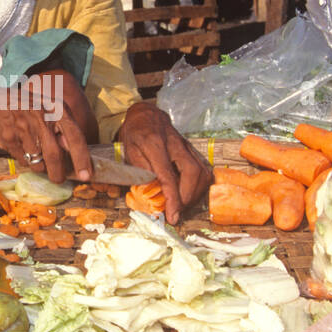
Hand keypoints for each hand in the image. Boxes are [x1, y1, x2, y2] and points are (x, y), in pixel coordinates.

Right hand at [0, 70, 94, 183]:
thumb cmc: (31, 106)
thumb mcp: (51, 109)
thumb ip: (64, 128)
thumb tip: (71, 151)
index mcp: (57, 109)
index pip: (74, 136)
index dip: (82, 158)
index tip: (86, 176)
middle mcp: (41, 118)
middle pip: (54, 155)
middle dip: (58, 174)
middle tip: (59, 179)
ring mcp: (23, 128)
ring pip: (36, 162)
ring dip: (39, 166)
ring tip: (36, 155)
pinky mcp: (9, 139)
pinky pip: (21, 160)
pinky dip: (25, 160)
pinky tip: (22, 147)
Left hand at [117, 102, 211, 224]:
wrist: (147, 114)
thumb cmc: (135, 134)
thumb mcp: (128, 150)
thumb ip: (139, 170)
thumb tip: (149, 191)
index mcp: (155, 145)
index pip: (168, 175)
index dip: (173, 199)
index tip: (173, 216)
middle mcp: (175, 144)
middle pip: (192, 173)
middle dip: (187, 198)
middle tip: (176, 212)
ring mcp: (187, 146)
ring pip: (202, 172)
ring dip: (194, 194)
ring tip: (182, 205)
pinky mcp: (193, 150)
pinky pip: (204, 169)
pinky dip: (200, 186)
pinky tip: (189, 194)